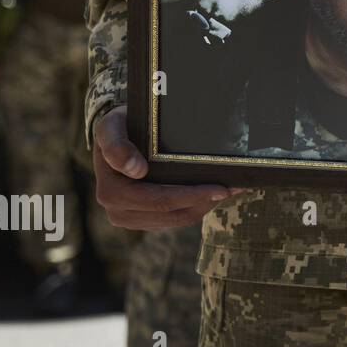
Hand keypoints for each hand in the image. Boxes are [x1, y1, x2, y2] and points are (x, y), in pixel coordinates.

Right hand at [93, 106, 238, 229]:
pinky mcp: (143, 219)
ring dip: (206, 206)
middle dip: (206, 201)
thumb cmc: (117, 128)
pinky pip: (175, 218)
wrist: (114, 136)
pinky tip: (214, 192)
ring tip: (231, 189)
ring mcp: (131, 218)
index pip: (160, 200)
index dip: (193, 196)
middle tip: (235, 188)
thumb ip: (116, 145)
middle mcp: (117, 212)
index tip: (221, 188)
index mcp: (111, 193)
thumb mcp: (111, 127)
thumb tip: (136, 170)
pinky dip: (197, 206)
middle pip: (173, 214)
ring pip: (178, 219)